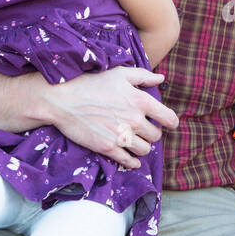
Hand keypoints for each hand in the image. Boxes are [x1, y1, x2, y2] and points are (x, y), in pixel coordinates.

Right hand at [4, 67, 177, 168]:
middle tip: (142, 130)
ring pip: (145, 150)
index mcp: (140, 101)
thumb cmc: (91, 83)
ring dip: (142, 147)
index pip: (168, 118)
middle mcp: (134, 120)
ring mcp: (121, 135)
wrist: (63, 99)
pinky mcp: (108, 147)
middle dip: (151, 133)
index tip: (168, 123)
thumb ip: (143, 76)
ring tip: (135, 141)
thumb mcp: (119, 73)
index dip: (171, 122)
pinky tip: (130, 158)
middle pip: (156, 136)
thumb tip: (161, 79)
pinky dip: (133, 162)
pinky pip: (129, 161)